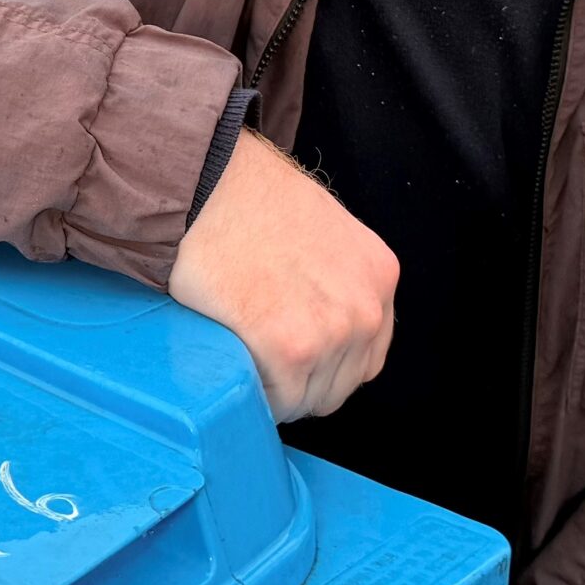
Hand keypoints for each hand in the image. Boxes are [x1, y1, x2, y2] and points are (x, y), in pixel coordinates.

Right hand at [168, 129, 398, 421]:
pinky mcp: (291, 349)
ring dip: (272, 385)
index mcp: (378, 275)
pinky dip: (250, 389)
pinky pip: (274, 400)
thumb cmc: (248, 197)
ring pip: (306, 399)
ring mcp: (333, 332)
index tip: (286, 351)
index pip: (364, 356)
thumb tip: (318, 319)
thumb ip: (335, 279)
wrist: (206, 184)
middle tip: (255, 348)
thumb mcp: (321, 231)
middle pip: (338, 385)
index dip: (321, 362)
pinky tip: (230, 353)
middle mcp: (367, 309)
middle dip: (298, 379)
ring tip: (239, 344)